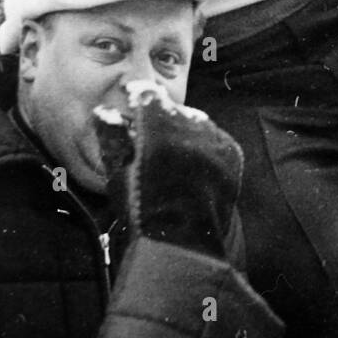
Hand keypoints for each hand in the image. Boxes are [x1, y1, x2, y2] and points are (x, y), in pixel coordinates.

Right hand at [92, 78, 242, 260]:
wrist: (183, 245)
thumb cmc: (143, 212)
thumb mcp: (118, 175)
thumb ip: (112, 138)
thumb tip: (105, 111)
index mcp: (160, 128)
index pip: (148, 94)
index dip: (138, 93)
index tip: (132, 95)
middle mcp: (192, 127)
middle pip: (173, 108)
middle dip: (160, 116)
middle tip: (150, 134)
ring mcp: (216, 140)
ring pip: (196, 121)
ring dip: (183, 129)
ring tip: (171, 153)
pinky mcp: (232, 154)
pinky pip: (215, 137)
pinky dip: (203, 144)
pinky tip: (191, 162)